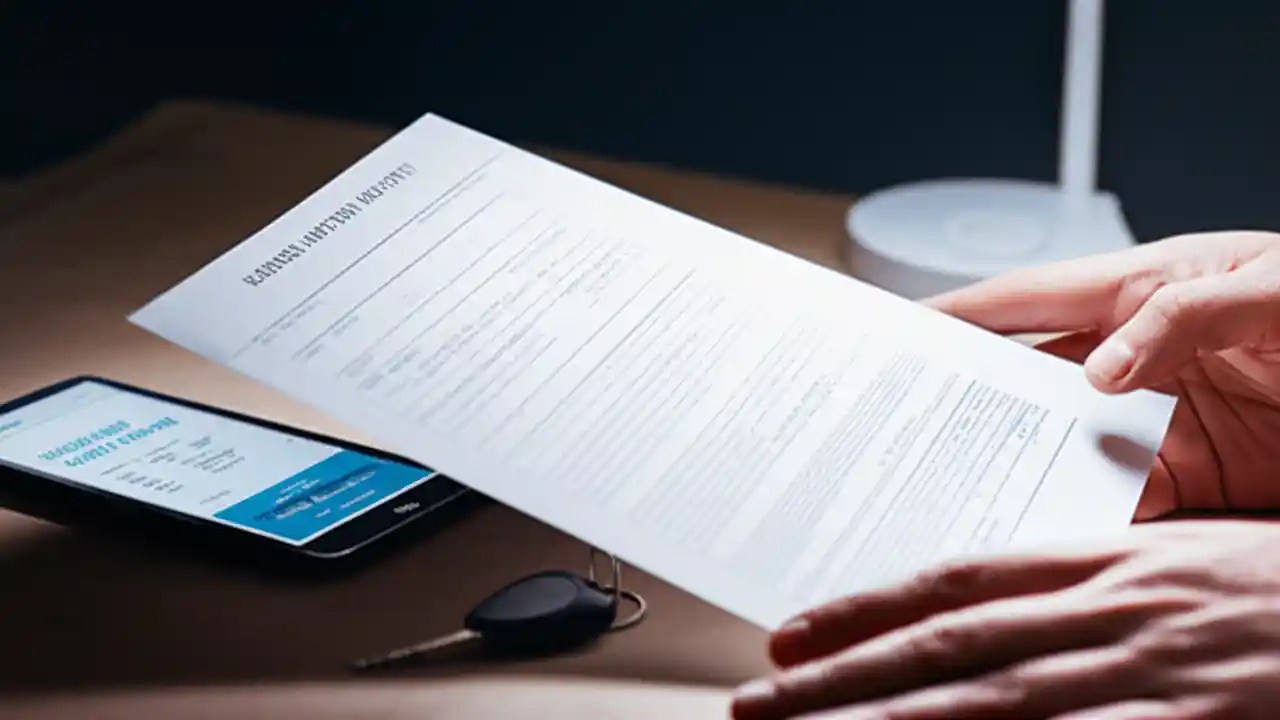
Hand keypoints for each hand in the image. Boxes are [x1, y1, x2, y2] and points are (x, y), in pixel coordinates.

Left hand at [733, 521, 1279, 719]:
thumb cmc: (1278, 591)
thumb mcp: (1178, 565)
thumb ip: (1083, 588)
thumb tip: (987, 611)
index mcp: (1104, 561)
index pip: (954, 579)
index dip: (862, 607)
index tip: (791, 635)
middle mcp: (1110, 611)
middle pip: (947, 644)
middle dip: (842, 676)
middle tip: (760, 700)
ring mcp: (1146, 673)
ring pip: (989, 703)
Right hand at [927, 231, 1279, 518]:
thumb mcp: (1269, 291)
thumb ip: (1185, 317)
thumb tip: (1102, 371)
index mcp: (1143, 290)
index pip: (1032, 299)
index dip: (963, 312)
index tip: (904, 329)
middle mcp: (1137, 352)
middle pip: (1033, 375)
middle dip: (975, 395)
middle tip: (918, 421)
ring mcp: (1161, 414)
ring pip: (1067, 440)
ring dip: (1027, 461)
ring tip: (977, 483)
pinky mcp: (1193, 470)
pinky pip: (1125, 495)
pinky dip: (1091, 510)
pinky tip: (1061, 518)